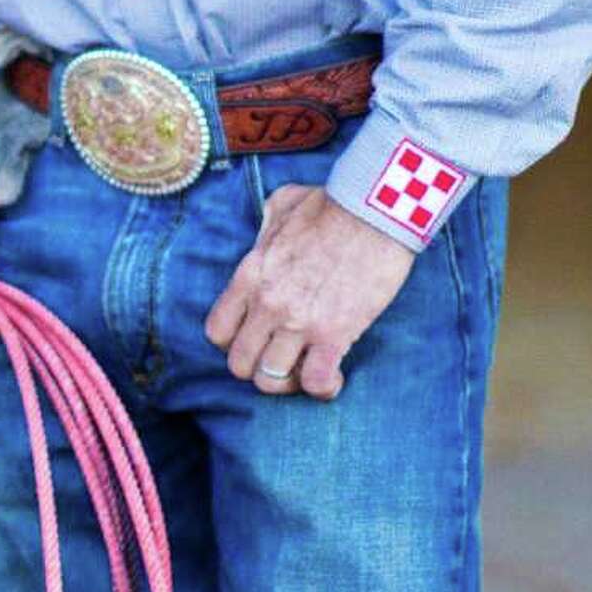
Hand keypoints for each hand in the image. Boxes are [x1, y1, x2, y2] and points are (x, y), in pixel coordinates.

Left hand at [204, 180, 413, 400]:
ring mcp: (298, 321)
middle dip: (258, 367)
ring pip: (270, 380)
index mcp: (250, 276)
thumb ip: (267, 225)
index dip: (234, 343)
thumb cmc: (332, 203)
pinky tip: (334, 377)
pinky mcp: (335, 333)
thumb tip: (269, 230)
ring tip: (308, 370)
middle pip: (239, 364)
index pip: (217, 332)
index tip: (257, 337)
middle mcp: (267, 304)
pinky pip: (316, 382)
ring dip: (289, 382)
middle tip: (283, 359)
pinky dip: (323, 388)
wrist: (374, 209)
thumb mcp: (283, 204)